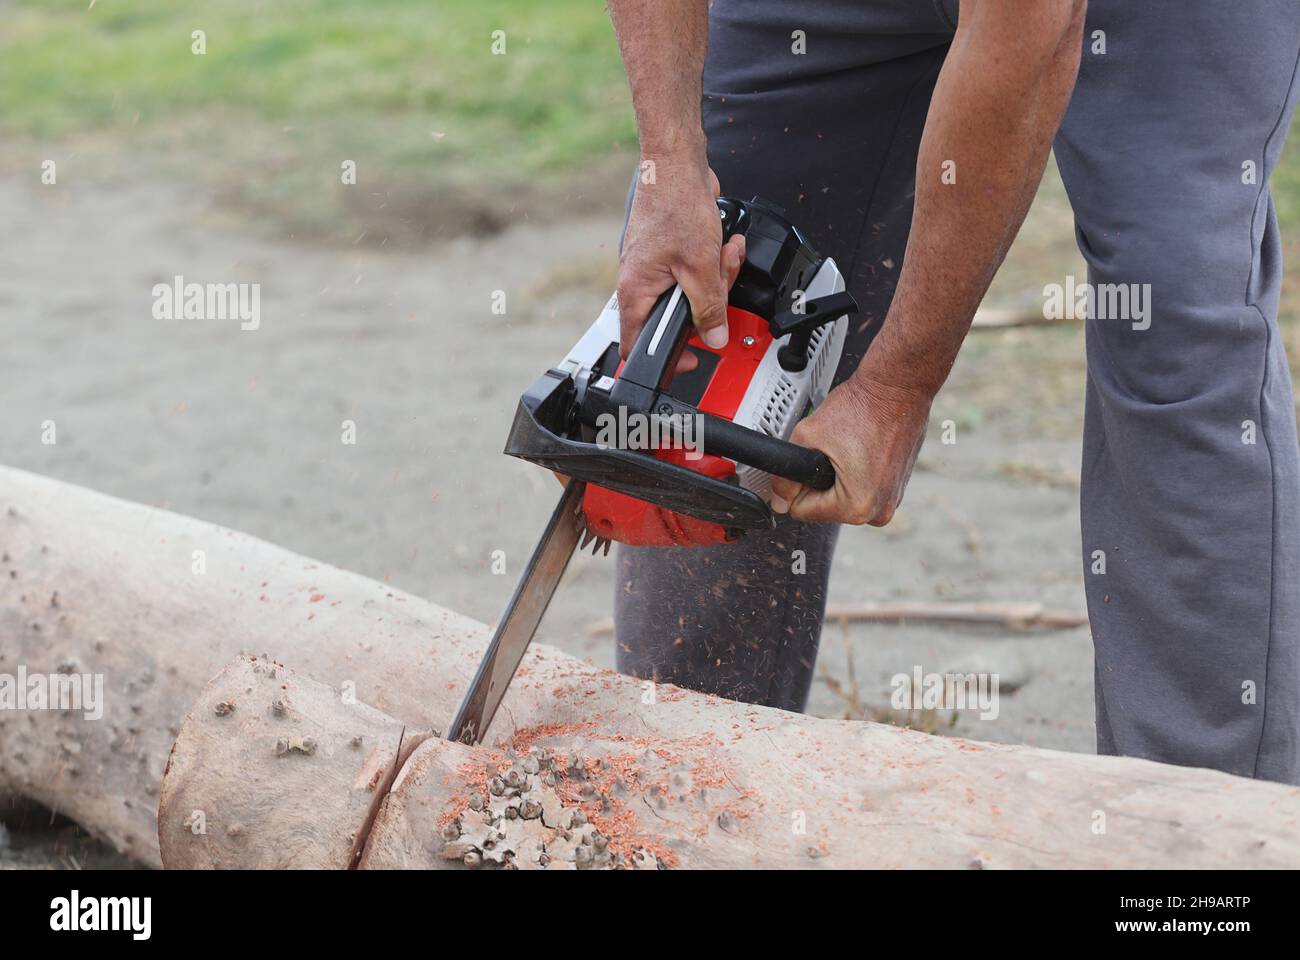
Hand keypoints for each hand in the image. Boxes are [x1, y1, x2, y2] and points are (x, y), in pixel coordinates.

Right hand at [618, 156, 745, 370]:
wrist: (676, 165)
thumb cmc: (675, 204)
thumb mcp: (701, 266)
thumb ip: (708, 307)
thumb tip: (714, 337)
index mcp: (636, 291)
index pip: (636, 344)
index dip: (663, 358)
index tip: (689, 358)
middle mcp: (641, 282)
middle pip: (677, 318)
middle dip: (707, 304)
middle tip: (719, 285)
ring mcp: (656, 269)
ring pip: (691, 294)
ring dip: (716, 278)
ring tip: (724, 254)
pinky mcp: (671, 254)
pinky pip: (695, 273)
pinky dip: (713, 262)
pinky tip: (722, 245)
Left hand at [768, 376, 931, 524]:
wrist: (896, 388)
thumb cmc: (863, 407)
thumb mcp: (808, 437)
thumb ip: (784, 475)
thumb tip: (778, 500)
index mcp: (857, 506)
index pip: (802, 511)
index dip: (796, 485)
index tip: (808, 462)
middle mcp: (878, 511)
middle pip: (823, 508)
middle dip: (818, 481)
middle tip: (829, 450)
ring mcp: (891, 500)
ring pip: (842, 499)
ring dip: (837, 477)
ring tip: (846, 448)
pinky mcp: (897, 489)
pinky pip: (862, 489)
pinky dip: (855, 473)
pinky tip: (859, 450)